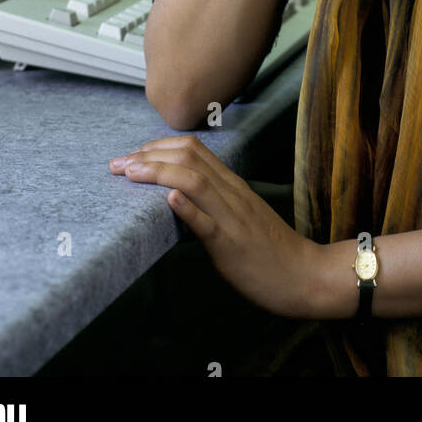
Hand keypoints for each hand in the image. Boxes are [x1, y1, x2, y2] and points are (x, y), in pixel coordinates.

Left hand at [109, 134, 324, 320]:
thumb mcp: (241, 217)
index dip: (158, 146)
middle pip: (189, 157)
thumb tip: (179, 199)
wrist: (304, 274)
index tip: (132, 155)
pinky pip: (208, 222)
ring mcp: (232, 217)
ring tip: (130, 172)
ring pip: (195, 181)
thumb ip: (215, 203)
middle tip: (118, 164)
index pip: (193, 149)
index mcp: (232, 185)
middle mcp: (231, 193)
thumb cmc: (271, 250)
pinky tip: (168, 199)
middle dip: (148, 155)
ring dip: (158, 172)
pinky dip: (186, 208)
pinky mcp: (232, 245)